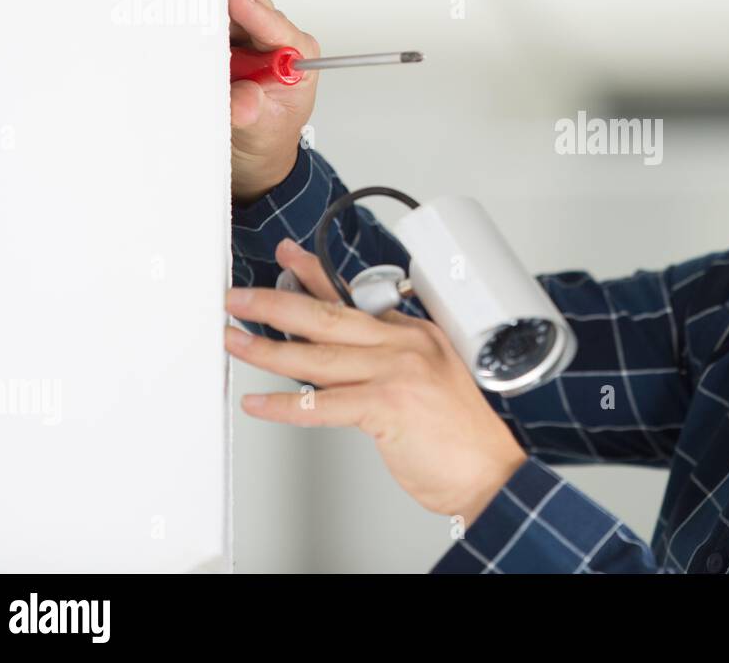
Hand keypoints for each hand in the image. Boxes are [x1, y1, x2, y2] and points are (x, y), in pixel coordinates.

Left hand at [224, 238, 527, 525]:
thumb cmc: (460, 436)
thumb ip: (382, 364)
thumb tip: (329, 357)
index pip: (354, 297)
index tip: (287, 256)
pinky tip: (259, 403)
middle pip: (327, 316)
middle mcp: (405, 345)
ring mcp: (397, 372)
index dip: (314, 273)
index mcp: (415, 334)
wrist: (492, 471)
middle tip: (238, 299)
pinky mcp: (387, 406)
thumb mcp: (426, 381)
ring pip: (317, 356)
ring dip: (267, 349)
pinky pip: (322, 404)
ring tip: (236, 342)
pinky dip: (284, 406)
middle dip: (274, 304)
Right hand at [228, 0, 321, 203]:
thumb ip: (251, 114)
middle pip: (258, 6)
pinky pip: (212, 16)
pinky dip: (200, 0)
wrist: (252, 151)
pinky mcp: (223, 38)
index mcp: (296, 60)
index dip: (259, 15)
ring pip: (233, 5)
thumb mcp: (260, 131)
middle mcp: (274, 42)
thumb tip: (245, 102)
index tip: (240, 1)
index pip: (279, 31)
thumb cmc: (267, 136)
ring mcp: (247, 37)